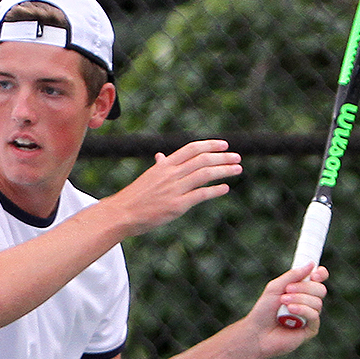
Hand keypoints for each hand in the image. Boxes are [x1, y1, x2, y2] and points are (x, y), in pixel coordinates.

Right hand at [106, 139, 243, 235]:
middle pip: (203, 159)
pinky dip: (215, 190)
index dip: (210, 145)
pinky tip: (225, 188)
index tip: (224, 145)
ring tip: (237, 169)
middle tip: (237, 158)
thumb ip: (159, 166)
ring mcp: (174, 189)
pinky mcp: (177, 206)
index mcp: (165, 165)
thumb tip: (161, 157)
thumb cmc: (135, 197)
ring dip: (224, 170)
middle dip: (223, 157)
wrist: (122, 213)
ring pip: (205, 174)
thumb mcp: (148, 177)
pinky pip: (201, 194)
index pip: (192, 148)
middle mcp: (171, 174)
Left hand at [250, 263, 327, 353]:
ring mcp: (311, 316)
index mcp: (302, 290)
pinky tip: (290, 310)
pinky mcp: (311, 329)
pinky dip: (303, 310)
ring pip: (317, 302)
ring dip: (300, 299)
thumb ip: (293, 275)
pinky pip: (314, 315)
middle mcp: (309, 302)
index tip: (315, 274)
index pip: (319, 279)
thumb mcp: (275, 287)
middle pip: (320, 289)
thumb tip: (312, 264)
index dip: (321, 274)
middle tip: (287, 289)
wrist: (257, 332)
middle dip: (304, 287)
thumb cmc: (264, 310)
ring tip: (283, 302)